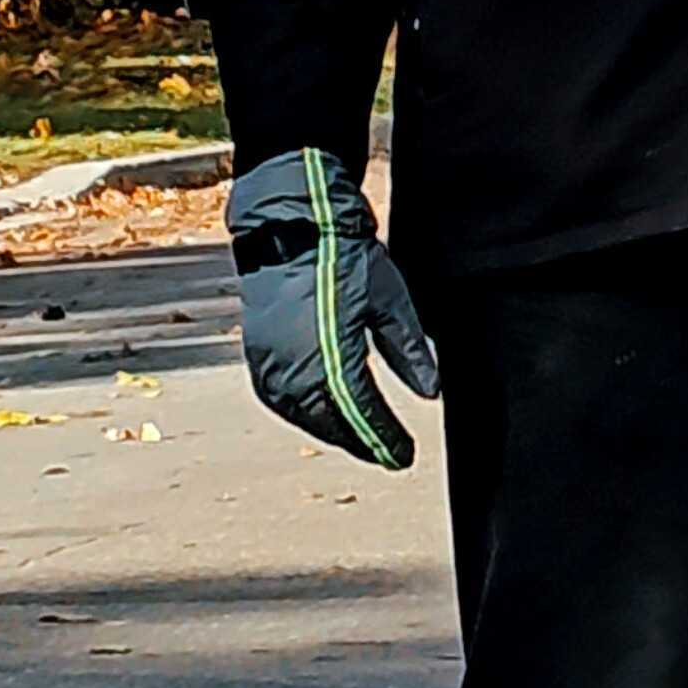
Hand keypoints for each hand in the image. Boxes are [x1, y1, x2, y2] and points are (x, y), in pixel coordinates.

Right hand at [228, 148, 438, 469]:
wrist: (291, 231)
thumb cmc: (344, 260)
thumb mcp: (390, 301)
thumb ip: (409, 351)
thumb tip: (431, 393)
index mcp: (332, 354)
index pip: (361, 412)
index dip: (384, 439)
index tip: (405, 457)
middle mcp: (294, 367)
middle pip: (329, 422)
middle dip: (360, 443)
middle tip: (389, 455)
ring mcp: (270, 364)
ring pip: (302, 417)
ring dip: (332, 432)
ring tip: (361, 441)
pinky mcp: (256, 357)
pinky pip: (280, 401)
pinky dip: (304, 415)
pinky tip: (322, 417)